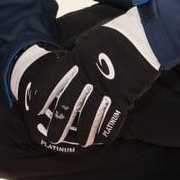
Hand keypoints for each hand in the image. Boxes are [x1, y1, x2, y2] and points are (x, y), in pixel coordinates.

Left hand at [12, 22, 157, 152]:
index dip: (42, 97)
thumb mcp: (89, 40)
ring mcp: (107, 89)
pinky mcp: (125, 97)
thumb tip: (65, 61)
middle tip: (52, 137)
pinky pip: (113, 118)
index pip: (53, 82)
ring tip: (79, 144)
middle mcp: (89, 77)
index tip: (34, 109)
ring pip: (89, 116)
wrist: (146, 36)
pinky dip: (107, 130)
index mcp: (77, 61)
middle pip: (68, 105)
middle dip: (59, 124)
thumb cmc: (116, 34)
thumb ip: (76, 54)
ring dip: (83, 133)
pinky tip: (102, 140)